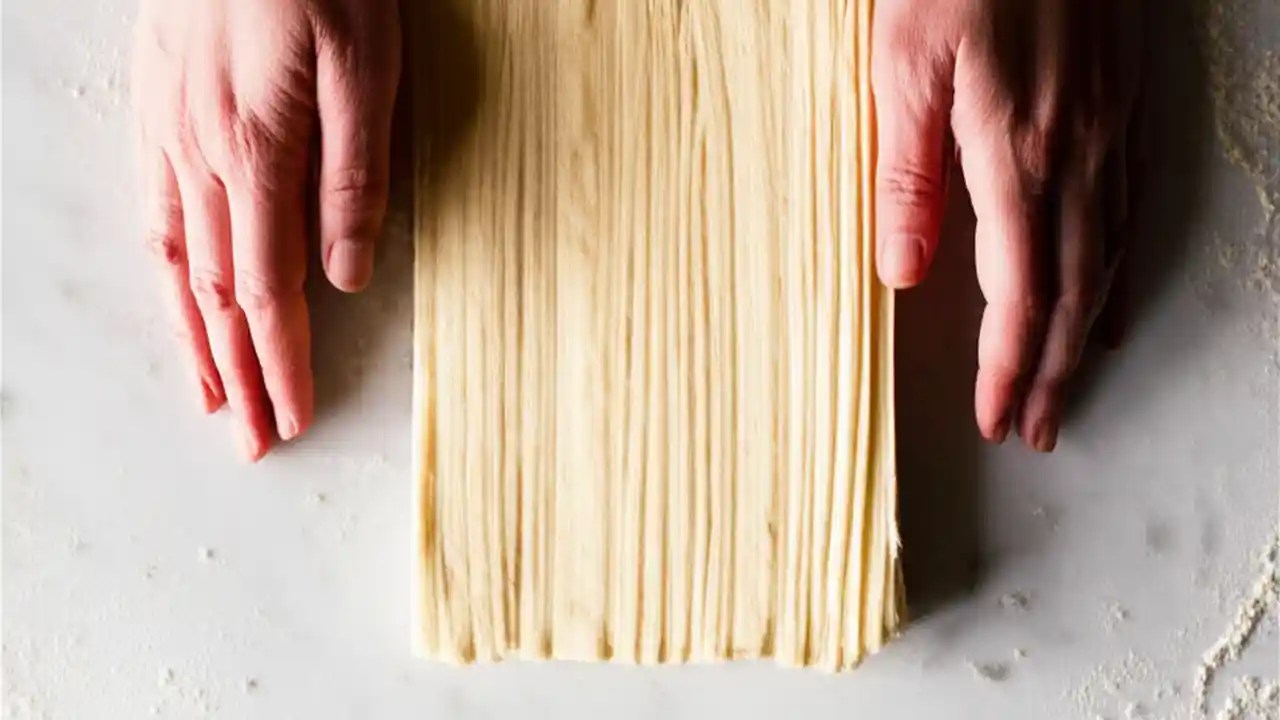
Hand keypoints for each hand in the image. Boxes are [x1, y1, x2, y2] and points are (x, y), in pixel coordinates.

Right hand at [133, 0, 400, 459]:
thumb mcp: (367, 71)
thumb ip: (354, 178)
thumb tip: (348, 275)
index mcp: (260, 153)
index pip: (270, 291)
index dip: (283, 362)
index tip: (296, 416)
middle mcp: (203, 155)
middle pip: (220, 293)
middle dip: (243, 373)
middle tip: (257, 441)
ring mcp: (169, 132)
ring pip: (177, 262)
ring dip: (196, 338)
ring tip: (210, 399)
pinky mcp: (157, 108)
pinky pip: (151, 208)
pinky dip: (164, 270)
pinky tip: (174, 297)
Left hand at [872, 0, 1142, 451]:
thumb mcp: (903, 67)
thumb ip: (906, 174)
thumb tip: (902, 272)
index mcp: (1015, 155)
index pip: (1017, 294)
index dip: (1005, 366)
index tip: (992, 418)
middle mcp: (1074, 155)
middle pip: (1070, 294)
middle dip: (1048, 373)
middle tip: (1033, 429)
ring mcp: (1106, 131)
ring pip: (1106, 259)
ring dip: (1083, 335)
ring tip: (1065, 386)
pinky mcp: (1118, 107)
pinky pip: (1128, 210)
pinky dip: (1118, 270)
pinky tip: (1111, 297)